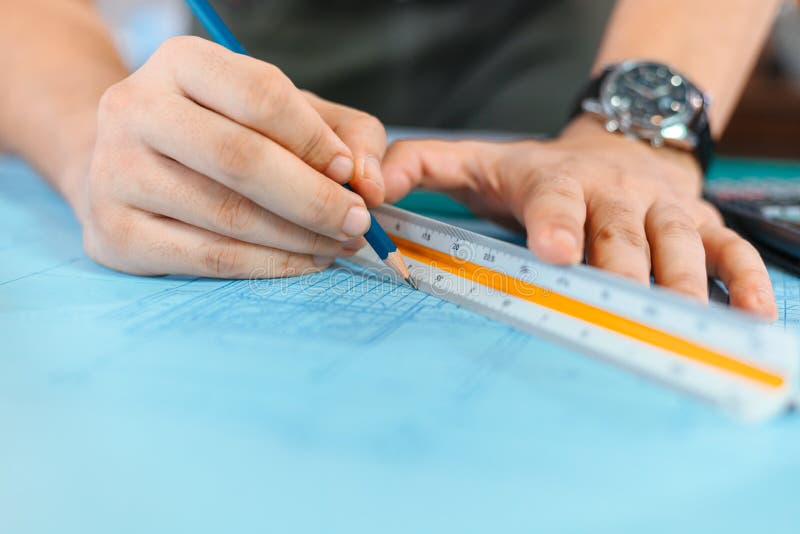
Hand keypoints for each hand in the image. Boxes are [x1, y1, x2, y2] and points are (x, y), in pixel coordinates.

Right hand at [68, 36, 386, 277]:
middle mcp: (135, 109)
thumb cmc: (221, 132)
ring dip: (298, 238)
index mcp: (180, 62)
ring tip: (338, 244)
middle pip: (240, 159)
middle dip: (314, 199)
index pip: (259, 94)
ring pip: (228, 216)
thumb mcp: (282, 113)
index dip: (314, 139)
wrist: (128, 163)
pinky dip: (268, 265)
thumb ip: (342, 132)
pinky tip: (302, 261)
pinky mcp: (114, 231)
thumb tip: (371, 182)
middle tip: (357, 222)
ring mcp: (115, 172)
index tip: (350, 173)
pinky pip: (208, 257)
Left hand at [382, 115, 776, 319]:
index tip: (555, 252)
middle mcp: (614, 193)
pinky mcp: (699, 224)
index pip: (557, 199)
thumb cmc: (536, 173)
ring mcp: (661, 209)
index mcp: (556, 181)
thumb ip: (420, 167)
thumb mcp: (475, 162)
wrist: (612, 151)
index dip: (558, 223)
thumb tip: (369, 187)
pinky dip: (741, 279)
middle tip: (623, 298)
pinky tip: (747, 313)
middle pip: (622, 228)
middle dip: (623, 261)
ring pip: (680, 240)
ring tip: (682, 317)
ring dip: (682, 279)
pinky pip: (728, 250)